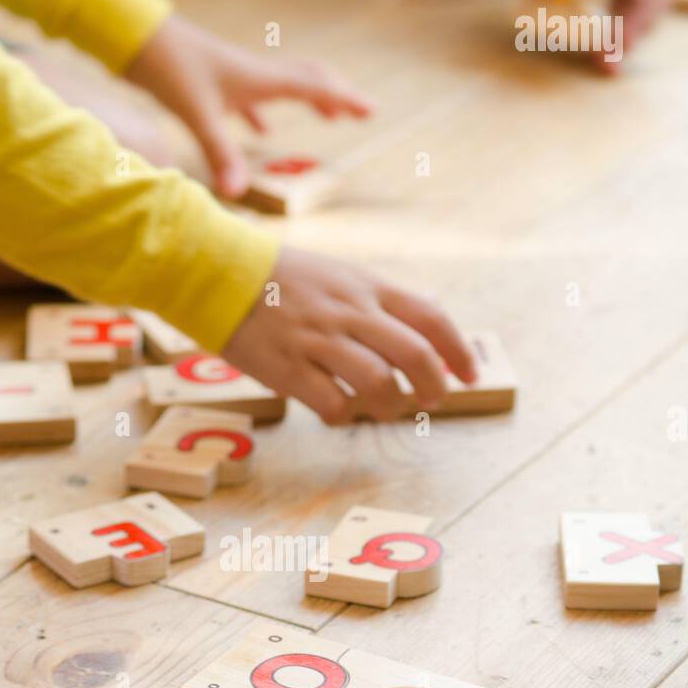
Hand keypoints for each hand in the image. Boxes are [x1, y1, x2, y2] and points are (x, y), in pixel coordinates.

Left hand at [125, 15, 372, 197]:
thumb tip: (237, 194)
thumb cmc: (169, 70)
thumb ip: (221, 155)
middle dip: (338, 96)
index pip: (314, 88)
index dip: (345, 100)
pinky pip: (252, 96)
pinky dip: (265, 111)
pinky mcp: (216, 81)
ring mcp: (236, 76)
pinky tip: (261, 128)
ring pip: (285, 86)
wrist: (136, 37)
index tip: (373, 111)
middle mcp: (254, 74)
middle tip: (360, 113)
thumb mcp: (197, 117)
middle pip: (309, 80)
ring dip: (310, 99)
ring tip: (328, 117)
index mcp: (259, 80)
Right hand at [222, 248, 476, 424]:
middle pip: (415, 356)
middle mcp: (350, 313)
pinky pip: (333, 405)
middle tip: (432, 400)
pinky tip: (336, 409)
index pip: (431, 318)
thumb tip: (422, 329)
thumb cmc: (282, 278)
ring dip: (390, 406)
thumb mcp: (340, 274)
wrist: (218, 271)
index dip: (459, 351)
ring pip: (378, 385)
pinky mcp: (288, 369)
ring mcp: (319, 341)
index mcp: (367, 287)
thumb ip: (378, 301)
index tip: (468, 375)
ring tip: (383, 408)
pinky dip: (344, 416)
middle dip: (434, 386)